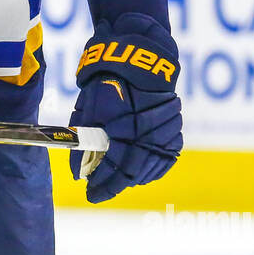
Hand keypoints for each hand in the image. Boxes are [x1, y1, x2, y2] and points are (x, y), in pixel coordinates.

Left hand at [69, 15, 182, 202]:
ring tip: (116, 182)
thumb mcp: (88, 109)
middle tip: (99, 190)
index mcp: (125, 125)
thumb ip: (83, 142)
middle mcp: (148, 131)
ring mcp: (165, 131)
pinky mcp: (175, 129)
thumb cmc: (107, 83)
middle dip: (114, 184)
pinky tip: (139, 174)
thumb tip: (78, 174)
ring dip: (133, 179)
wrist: (138, 59)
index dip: (102, 184)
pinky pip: (166, 158)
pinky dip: (152, 169)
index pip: (115, 167)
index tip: (90, 194)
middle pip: (134, 172)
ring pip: (151, 168)